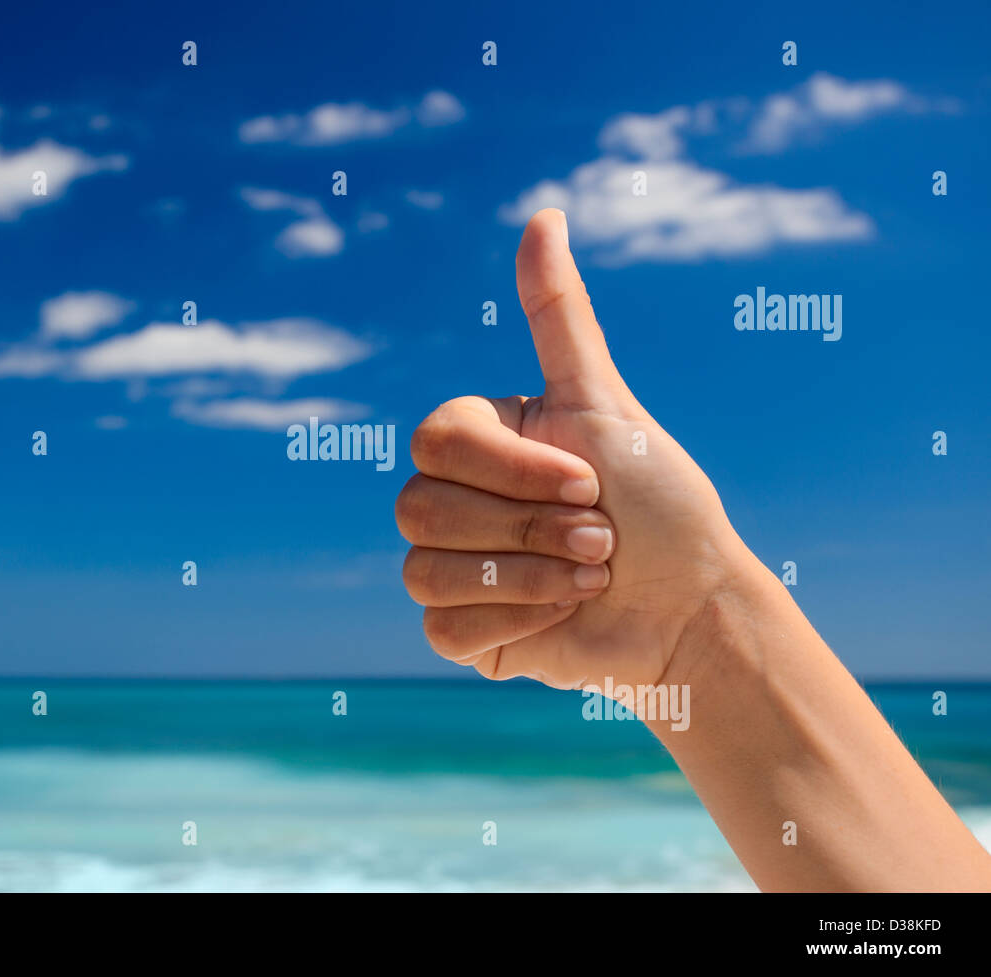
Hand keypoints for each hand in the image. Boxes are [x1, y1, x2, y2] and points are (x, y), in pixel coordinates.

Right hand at [397, 208, 755, 691]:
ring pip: (424, 571)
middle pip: (419, 509)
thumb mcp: (606, 405)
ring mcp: (448, 567)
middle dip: (529, 526)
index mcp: (474, 444)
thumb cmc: (656, 500)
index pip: (435, 442)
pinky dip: (514, 625)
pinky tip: (560, 616)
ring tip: (589, 576)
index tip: (592, 483)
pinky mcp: (457, 630)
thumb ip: (561, 318)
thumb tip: (544, 214)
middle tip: (599, 537)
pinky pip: (442, 630)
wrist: (689, 604)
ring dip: (526, 578)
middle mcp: (449, 499)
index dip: (513, 470)